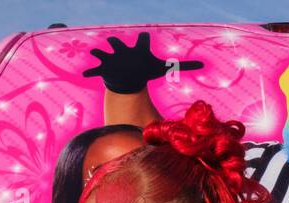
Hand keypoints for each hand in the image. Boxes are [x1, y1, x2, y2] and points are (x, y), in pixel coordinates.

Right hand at [83, 31, 202, 93]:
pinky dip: (91, 70)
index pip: (142, 41)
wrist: (130, 77)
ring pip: (105, 51)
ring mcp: (113, 58)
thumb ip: (185, 65)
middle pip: (119, 42)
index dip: (144, 40)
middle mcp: (125, 51)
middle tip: (118, 44)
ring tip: (96, 52)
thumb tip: (204, 65)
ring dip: (101, 52)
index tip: (145, 38)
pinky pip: (95, 68)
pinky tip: (85, 73)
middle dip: (118, 43)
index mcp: (138, 51)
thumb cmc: (146, 70)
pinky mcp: (105, 68)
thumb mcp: (165, 67)